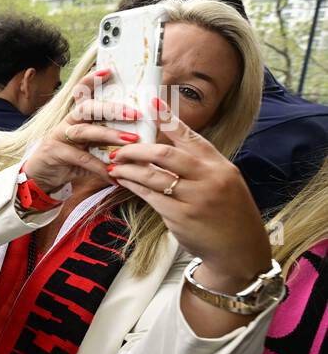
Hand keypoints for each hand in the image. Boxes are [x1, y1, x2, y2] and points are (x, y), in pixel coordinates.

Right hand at [20, 67, 125, 193]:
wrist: (41, 176)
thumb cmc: (70, 159)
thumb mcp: (88, 146)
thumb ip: (107, 140)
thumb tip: (139, 137)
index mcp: (76, 116)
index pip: (82, 92)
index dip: (93, 80)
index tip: (110, 71)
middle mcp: (67, 122)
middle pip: (87, 108)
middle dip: (112, 109)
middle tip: (135, 114)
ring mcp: (60, 137)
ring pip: (85, 131)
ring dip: (109, 135)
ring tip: (131, 140)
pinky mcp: (56, 154)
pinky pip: (82, 158)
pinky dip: (100, 167)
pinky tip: (114, 174)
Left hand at [109, 98, 269, 286]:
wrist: (238, 250)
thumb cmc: (227, 214)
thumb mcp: (223, 183)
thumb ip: (200, 166)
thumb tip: (166, 149)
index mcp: (219, 165)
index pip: (191, 136)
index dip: (169, 119)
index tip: (151, 103)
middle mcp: (209, 178)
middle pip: (165, 154)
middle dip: (136, 149)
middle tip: (118, 148)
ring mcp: (194, 198)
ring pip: (153, 176)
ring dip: (129, 169)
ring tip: (114, 165)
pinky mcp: (180, 216)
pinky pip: (150, 196)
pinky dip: (133, 186)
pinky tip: (122, 180)